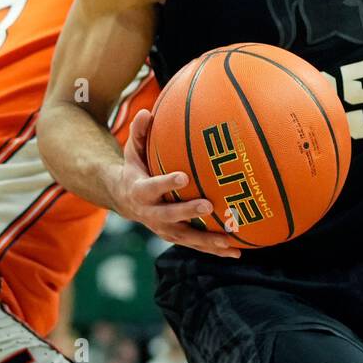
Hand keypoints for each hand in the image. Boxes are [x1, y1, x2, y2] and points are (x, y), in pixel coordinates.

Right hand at [109, 110, 241, 258]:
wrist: (126, 200)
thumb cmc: (135, 169)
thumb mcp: (132, 151)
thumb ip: (139, 133)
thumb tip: (146, 111)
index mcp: (140, 191)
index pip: (152, 187)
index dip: (166, 183)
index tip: (183, 177)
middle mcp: (151, 214)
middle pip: (170, 216)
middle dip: (188, 212)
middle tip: (208, 205)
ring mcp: (163, 229)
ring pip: (186, 237)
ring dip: (207, 241)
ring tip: (229, 241)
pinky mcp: (175, 237)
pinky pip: (195, 245)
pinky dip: (214, 249)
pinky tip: (236, 251)